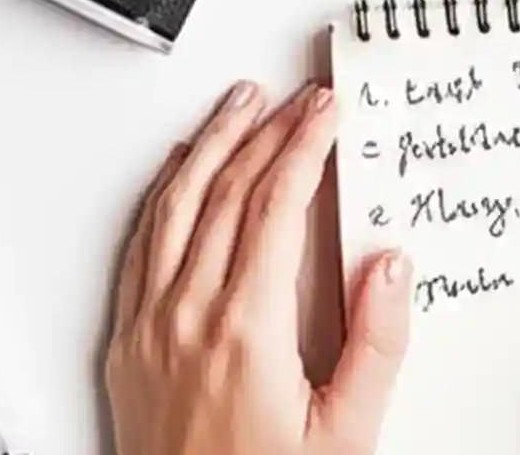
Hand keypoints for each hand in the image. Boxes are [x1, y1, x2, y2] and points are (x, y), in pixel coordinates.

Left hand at [105, 81, 412, 454]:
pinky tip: (178, 171)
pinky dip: (163, 192)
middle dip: (266, 130)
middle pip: (227, 191)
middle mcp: (188, 315)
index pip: (278, 206)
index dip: (305, 147)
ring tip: (238, 105)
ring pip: (176, 205)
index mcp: (247, 329)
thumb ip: (376, 344)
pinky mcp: (128, 341)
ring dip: (209, 145)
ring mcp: (150, 325)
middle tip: (298, 98)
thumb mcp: (346, 433)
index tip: (325, 112)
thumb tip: (391, 264)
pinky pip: (140, 243)